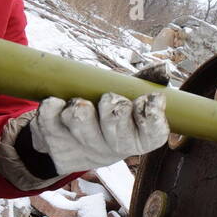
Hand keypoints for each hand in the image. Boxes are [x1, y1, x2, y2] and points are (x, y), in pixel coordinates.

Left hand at [29, 91, 168, 172]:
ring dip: (80, 103)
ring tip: (80, 102)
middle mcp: (111, 148)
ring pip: (81, 116)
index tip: (148, 98)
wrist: (64, 144)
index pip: (155, 135)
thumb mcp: (127, 102)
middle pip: (117, 121)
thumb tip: (165, 68)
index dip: (152, 115)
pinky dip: (52, 105)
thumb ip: (144, 82)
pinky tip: (56, 103)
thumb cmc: (104, 119)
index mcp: (136, 140)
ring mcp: (81, 145)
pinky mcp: (52, 138)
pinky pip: (51, 114)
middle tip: (108, 99)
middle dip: (112, 103)